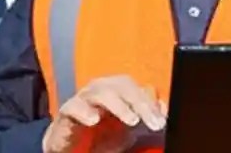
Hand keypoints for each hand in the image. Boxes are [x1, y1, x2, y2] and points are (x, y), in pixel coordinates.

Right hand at [42, 75, 166, 152]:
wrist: (72, 147)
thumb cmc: (102, 135)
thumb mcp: (130, 130)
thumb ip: (146, 117)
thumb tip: (164, 108)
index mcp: (117, 91)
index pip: (135, 88)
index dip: (149, 102)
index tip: (161, 121)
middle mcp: (100, 90)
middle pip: (121, 84)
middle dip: (139, 102)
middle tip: (153, 122)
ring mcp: (83, 99)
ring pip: (99, 91)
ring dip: (118, 104)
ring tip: (131, 119)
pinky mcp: (66, 112)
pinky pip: (73, 106)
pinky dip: (83, 111)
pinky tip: (94, 120)